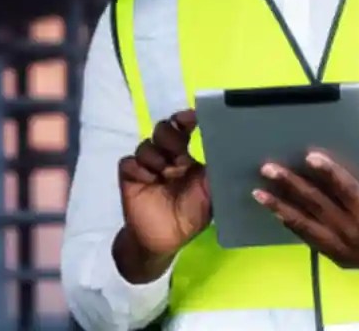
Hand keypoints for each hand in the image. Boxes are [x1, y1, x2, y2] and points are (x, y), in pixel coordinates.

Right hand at [115, 109, 212, 277]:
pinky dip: (139, 167)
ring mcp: (146, 166)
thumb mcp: (209, 196)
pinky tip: (149, 179)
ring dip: (156, 155)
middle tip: (178, 150)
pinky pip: (129, 162)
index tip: (193, 117)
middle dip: (170, 135)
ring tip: (164, 172)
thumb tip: (229, 155)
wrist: (162, 242)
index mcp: (185, 158)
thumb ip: (215, 175)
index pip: (183, 130)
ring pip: (146, 145)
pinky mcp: (129, 177)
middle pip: (163, 131)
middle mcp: (165, 157)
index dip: (186, 119)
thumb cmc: (188, 217)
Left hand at [253, 150, 358, 287]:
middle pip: (316, 205)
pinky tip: (276, 213)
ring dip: (280, 207)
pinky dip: (292, 226)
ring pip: (305, 224)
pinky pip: (309, 239)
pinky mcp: (337, 257)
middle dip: (290, 185)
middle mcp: (353, 232)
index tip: (309, 156)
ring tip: (258, 193)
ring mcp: (342, 247)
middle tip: (267, 169)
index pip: (345, 189)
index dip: (328, 172)